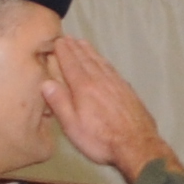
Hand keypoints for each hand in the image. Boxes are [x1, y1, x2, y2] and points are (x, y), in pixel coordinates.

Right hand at [40, 29, 173, 181]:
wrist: (137, 146)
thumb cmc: (101, 140)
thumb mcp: (73, 126)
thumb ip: (59, 103)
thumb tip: (46, 82)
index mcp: (84, 87)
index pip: (70, 64)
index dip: (63, 51)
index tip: (57, 41)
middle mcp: (100, 80)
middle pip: (85, 59)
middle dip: (75, 47)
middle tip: (68, 37)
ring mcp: (116, 84)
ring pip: (100, 62)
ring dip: (90, 51)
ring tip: (83, 43)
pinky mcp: (128, 91)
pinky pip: (112, 69)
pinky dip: (104, 61)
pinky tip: (104, 63)